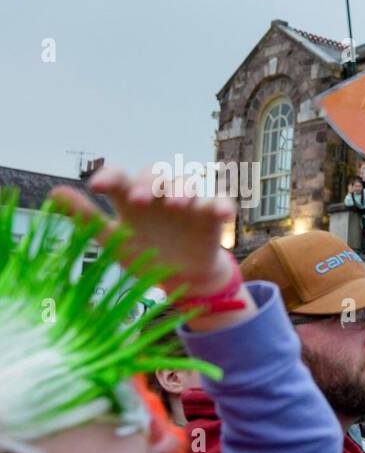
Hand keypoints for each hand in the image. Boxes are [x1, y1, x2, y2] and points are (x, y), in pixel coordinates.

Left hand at [50, 166, 234, 298]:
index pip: (121, 177)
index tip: (96, 188)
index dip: (110, 177)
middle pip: (156, 174)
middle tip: (138, 201)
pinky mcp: (213, 216)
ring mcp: (189, 203)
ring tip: (178, 205)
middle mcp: (160, 196)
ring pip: (187, 182)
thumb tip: (54, 193)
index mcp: (133, 200)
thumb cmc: (146, 255)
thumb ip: (87, 217)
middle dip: (148, 183)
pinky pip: (221, 202)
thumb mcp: (114, 240)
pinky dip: (223, 205)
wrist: (183, 279)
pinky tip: (221, 213)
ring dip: (182, 189)